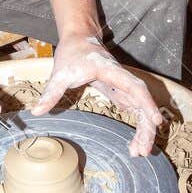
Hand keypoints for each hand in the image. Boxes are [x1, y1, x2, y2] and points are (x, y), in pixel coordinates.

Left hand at [30, 34, 162, 155]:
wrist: (79, 40)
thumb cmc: (72, 54)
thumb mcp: (59, 73)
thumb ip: (51, 92)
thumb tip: (36, 112)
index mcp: (112, 72)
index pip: (135, 88)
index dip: (146, 104)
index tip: (155, 121)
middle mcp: (123, 79)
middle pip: (142, 103)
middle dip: (146, 127)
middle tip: (143, 150)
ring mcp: (124, 87)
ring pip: (141, 109)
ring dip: (143, 130)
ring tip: (139, 152)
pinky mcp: (121, 93)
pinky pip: (135, 111)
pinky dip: (137, 127)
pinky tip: (135, 143)